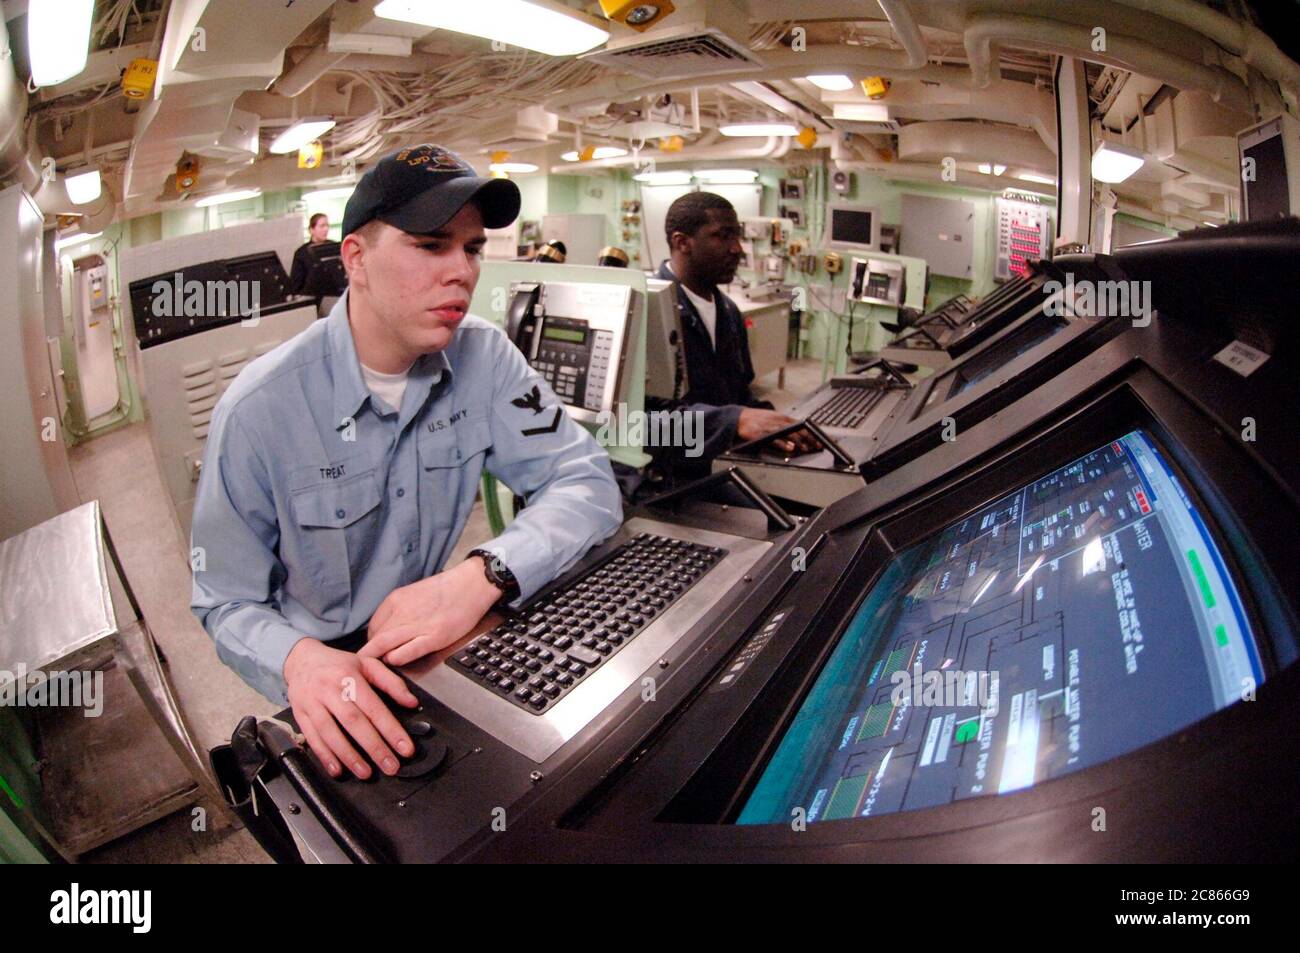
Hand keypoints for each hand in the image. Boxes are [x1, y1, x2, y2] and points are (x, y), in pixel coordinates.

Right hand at [283, 638, 418, 779]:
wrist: (302, 659)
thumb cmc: (339, 665)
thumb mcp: (368, 664)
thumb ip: (392, 683)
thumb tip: (412, 703)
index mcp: (350, 676)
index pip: (374, 707)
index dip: (391, 730)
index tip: (405, 748)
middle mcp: (329, 689)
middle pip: (354, 722)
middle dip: (374, 747)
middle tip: (390, 766)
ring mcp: (312, 703)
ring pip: (330, 733)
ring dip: (349, 756)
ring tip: (366, 773)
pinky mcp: (299, 715)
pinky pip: (312, 738)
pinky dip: (324, 756)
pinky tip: (337, 770)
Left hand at [357, 557, 501, 666]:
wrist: (471, 583)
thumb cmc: (446, 591)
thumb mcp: (413, 594)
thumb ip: (399, 611)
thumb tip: (387, 631)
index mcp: (395, 600)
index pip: (372, 628)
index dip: (372, 644)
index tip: (377, 652)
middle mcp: (402, 611)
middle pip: (374, 639)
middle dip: (370, 656)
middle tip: (372, 667)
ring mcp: (418, 624)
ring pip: (384, 645)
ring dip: (379, 659)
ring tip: (382, 669)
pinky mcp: (434, 636)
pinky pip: (406, 651)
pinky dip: (396, 659)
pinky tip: (396, 661)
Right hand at [736, 408, 821, 455]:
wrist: (739, 418)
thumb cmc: (757, 420)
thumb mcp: (774, 419)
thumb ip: (786, 425)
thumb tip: (798, 434)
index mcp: (783, 418)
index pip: (802, 425)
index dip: (812, 433)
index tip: (820, 440)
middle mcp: (779, 421)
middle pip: (798, 430)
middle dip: (809, 439)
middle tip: (817, 446)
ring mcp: (771, 427)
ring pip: (788, 434)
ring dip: (799, 442)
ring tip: (806, 449)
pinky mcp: (762, 433)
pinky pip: (774, 439)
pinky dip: (783, 444)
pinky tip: (789, 448)